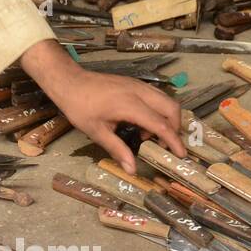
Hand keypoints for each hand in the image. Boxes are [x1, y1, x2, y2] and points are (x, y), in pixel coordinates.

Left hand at [19, 40, 184, 171]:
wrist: (70, 81)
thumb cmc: (80, 107)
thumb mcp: (97, 132)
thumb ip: (117, 149)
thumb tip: (132, 169)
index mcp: (130, 105)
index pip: (160, 125)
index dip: (173, 141)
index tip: (180, 155)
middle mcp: (139, 92)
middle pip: (172, 108)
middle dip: (175, 129)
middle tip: (164, 146)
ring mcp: (139, 85)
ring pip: (166, 101)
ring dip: (166, 119)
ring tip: (148, 137)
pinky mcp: (135, 84)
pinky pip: (156, 97)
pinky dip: (157, 111)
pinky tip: (141, 124)